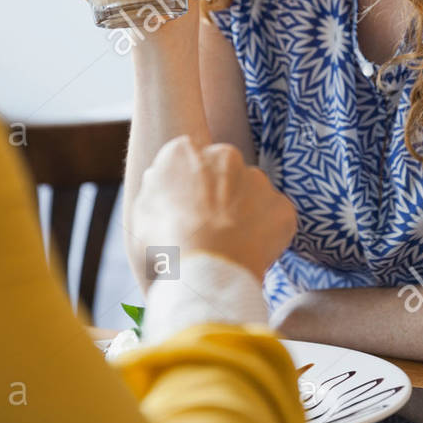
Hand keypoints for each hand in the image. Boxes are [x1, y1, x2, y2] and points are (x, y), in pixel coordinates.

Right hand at [132, 135, 295, 281]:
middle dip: (219, 194)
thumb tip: (159, 179)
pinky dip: (266, 234)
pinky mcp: (281, 206)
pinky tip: (249, 253)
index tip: (186, 209)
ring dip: (244, 213)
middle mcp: (224, 155)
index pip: (187, 160)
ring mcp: (257, 180)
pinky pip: (274, 219)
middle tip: (209, 228)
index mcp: (184, 151)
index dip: (187, 187)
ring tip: (229, 245)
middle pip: (223, 172)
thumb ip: (154, 188)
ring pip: (252, 194)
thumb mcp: (141, 212)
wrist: (205, 270)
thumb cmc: (165, 244)